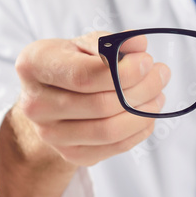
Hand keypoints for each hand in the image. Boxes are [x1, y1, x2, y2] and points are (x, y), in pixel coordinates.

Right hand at [13, 31, 169, 165]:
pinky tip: (148, 114)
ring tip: (158, 94)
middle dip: (141, 89)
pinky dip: (139, 130)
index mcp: (34, 65)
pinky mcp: (71, 154)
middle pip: (100, 105)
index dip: (123, 72)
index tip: (147, 61)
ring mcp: (50, 134)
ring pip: (109, 130)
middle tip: (160, 75)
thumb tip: (139, 44)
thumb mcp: (86, 44)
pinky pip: (115, 147)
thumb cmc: (72, 65)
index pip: (84, 76)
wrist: (51, 98)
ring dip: (143, 112)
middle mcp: (35, 104)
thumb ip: (111, 42)